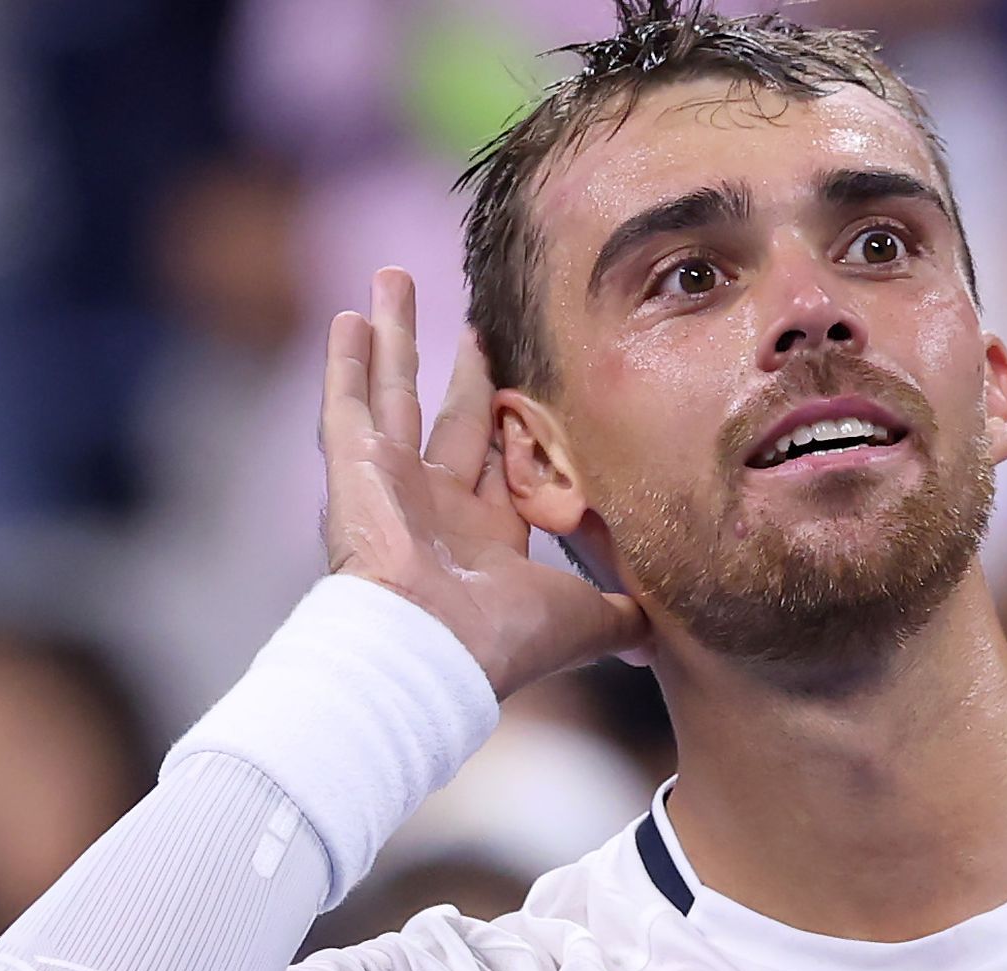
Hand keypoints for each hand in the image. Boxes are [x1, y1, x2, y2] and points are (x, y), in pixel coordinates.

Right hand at [320, 268, 647, 697]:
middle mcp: (435, 505)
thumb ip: (621, 615)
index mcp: (485, 536)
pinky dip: (347, 362)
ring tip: (395, 282)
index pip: (503, 460)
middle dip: (460, 371)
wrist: (432, 652)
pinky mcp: (354, 468)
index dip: (517, 419)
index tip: (530, 378)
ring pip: (395, 392)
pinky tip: (349, 318)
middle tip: (475, 324)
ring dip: (396, 338)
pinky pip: (348, 403)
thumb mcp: (585, 619)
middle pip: (451, 417)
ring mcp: (390, 483)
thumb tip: (660, 633)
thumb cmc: (504, 640)